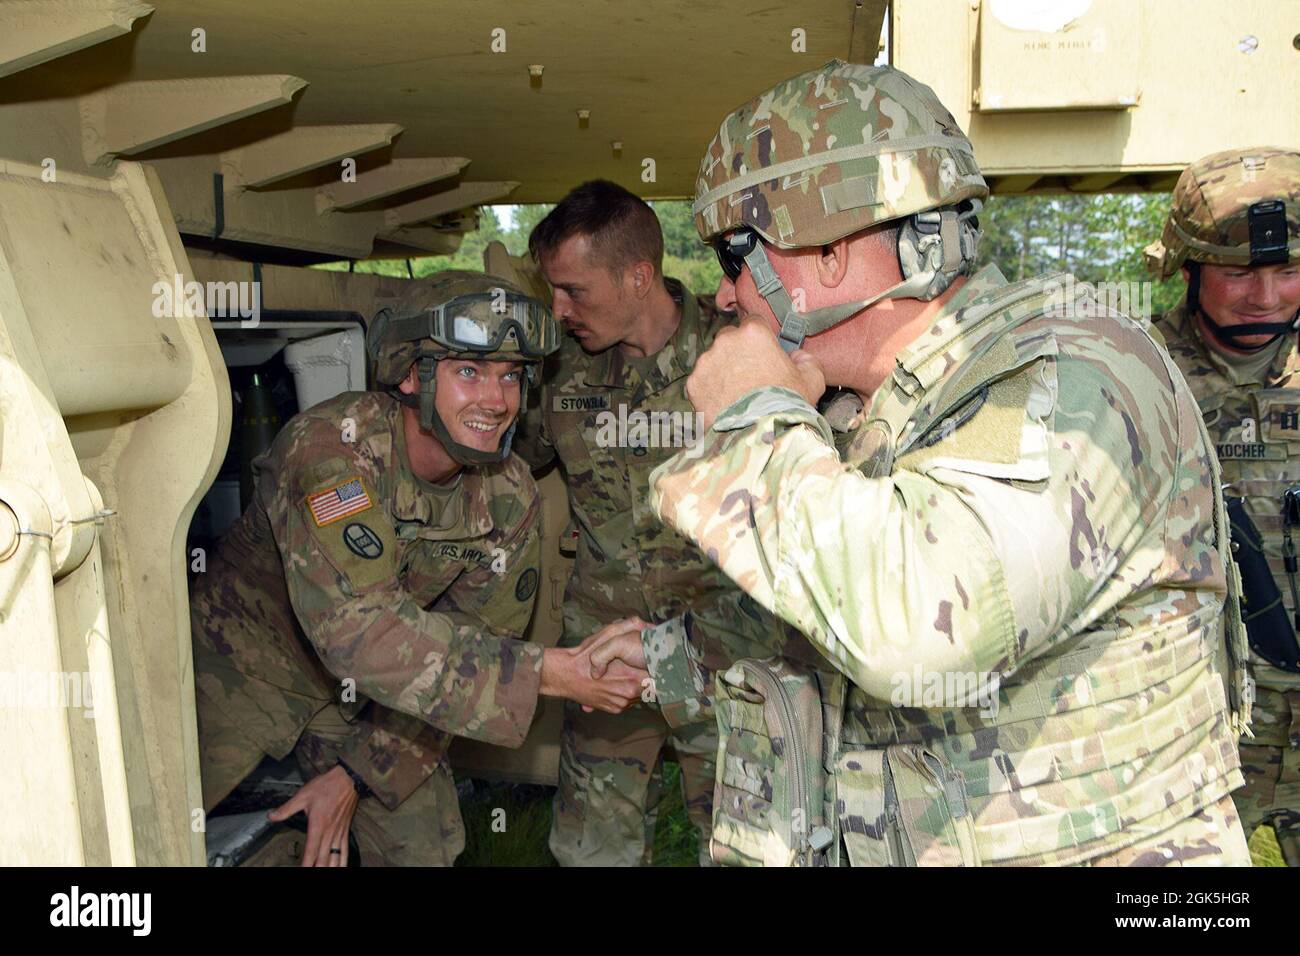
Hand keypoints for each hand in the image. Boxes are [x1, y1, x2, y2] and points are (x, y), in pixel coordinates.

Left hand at [267, 764, 359, 866]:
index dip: (306, 864)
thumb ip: (286, 808)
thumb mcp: (303, 795)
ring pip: (335, 857)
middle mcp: (329, 832)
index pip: (310, 851)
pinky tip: (341, 867)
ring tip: (327, 875)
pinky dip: (343, 861)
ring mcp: (338, 833)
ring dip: (331, 868)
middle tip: (310, 874)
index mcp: (317, 825)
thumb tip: (271, 816)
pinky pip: (345, 850)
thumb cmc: (326, 786)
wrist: (348, 779)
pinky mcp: (345, 830)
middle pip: (323, 858)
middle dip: (317, 869)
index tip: (302, 870)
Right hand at [542, 618, 649, 713]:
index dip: (657, 669)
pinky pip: (627, 701)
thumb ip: (629, 626)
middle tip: (638, 665)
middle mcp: (629, 693)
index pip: (658, 678)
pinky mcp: (615, 709)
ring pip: (639, 694)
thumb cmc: (584, 655)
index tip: (654, 662)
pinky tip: (615, 682)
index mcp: (632, 676)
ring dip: (635, 684)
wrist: (564, 675)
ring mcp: (622, 703)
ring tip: (623, 673)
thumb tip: (646, 624)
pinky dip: (624, 692)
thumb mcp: (608, 633)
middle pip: (650, 686)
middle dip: (645, 676)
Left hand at [685, 316, 825, 429]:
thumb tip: (798, 356)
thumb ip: (807, 361)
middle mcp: (726, 341)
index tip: (763, 353)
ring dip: (722, 370)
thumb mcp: (812, 380)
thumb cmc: (787, 405)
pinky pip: (702, 381)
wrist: (758, 435)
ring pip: (713, 359)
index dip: (759, 338)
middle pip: (729, 338)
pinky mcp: (693, 383)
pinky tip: (724, 404)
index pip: (753, 323)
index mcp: (754, 333)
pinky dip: (710, 389)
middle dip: (737, 351)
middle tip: (750, 375)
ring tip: (736, 393)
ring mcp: (706, 362)